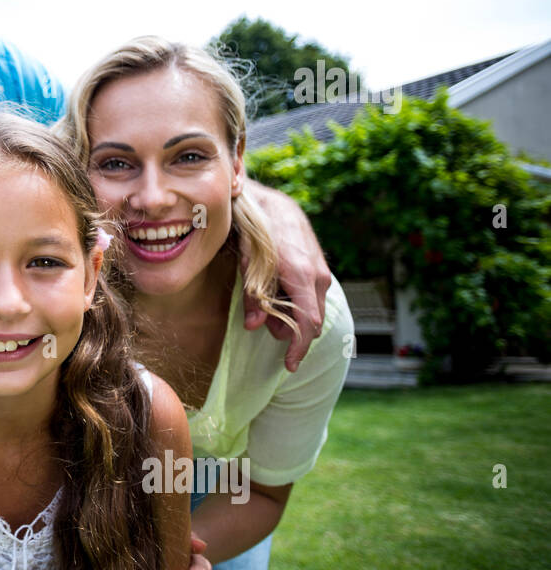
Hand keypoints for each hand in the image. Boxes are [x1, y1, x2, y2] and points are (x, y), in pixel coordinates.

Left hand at [240, 188, 331, 371]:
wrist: (271, 204)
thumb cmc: (256, 233)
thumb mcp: (246, 265)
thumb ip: (252, 297)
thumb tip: (255, 326)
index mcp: (301, 277)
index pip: (308, 324)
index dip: (299, 349)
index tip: (289, 365)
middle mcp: (317, 276)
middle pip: (311, 320)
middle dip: (290, 330)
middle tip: (266, 322)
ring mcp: (321, 271)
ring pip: (311, 308)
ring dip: (291, 315)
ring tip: (267, 301)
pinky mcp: (319, 267)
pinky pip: (311, 295)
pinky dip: (295, 302)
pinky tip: (277, 291)